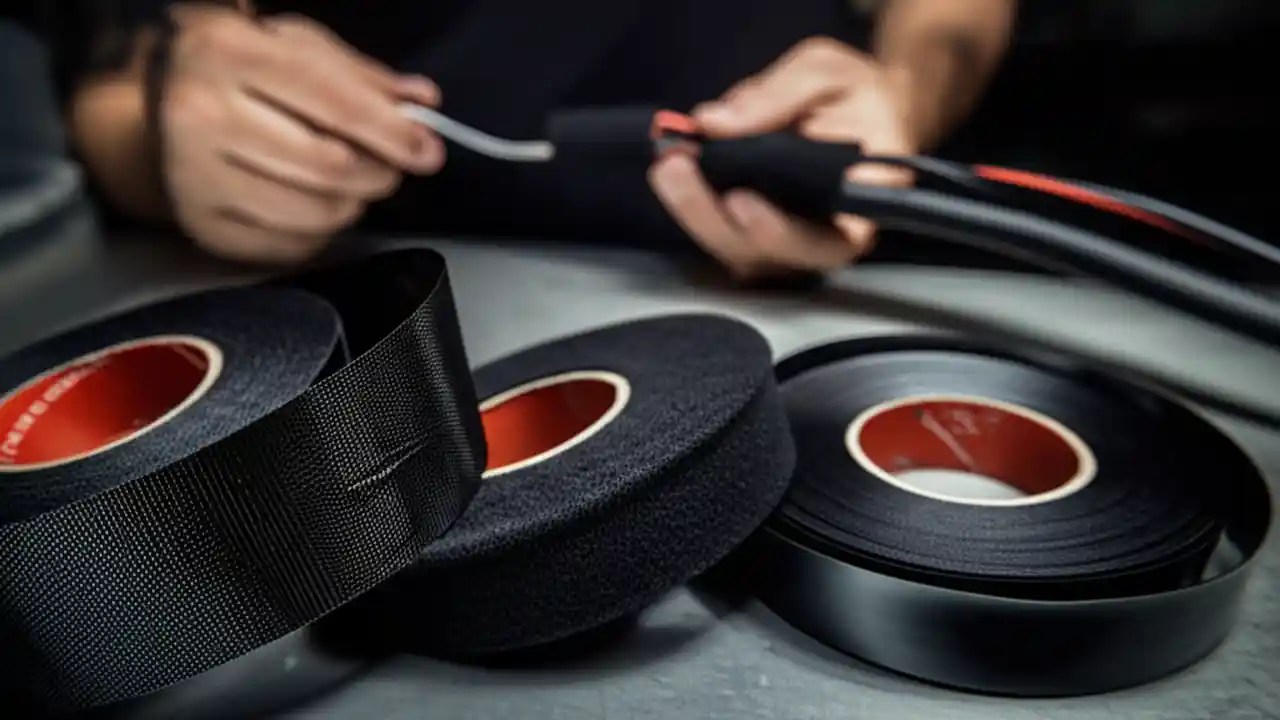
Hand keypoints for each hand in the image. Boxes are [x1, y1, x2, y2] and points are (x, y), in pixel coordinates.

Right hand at [161, 6, 442, 263]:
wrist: (155, 112)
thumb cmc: (239, 75)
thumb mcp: (294, 48)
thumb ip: (362, 76)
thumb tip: (421, 102)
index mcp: (226, 51)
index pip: (332, 102)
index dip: (392, 132)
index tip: (428, 150)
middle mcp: (199, 113)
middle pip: (329, 166)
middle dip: (379, 172)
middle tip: (389, 168)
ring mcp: (195, 176)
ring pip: (317, 213)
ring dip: (353, 203)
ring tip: (348, 181)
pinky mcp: (202, 225)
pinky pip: (293, 245)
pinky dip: (320, 230)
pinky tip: (309, 201)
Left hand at [649, 37, 914, 279]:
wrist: (851, 104)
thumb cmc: (851, 93)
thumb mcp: (826, 71)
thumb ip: (776, 95)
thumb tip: (713, 123)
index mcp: (867, 202)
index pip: (829, 241)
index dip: (781, 233)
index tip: (740, 199)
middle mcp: (829, 235)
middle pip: (767, 256)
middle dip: (713, 217)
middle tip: (676, 168)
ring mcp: (790, 242)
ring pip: (736, 253)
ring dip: (694, 212)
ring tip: (668, 164)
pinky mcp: (756, 234)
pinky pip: (720, 234)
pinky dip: (692, 205)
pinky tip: (674, 170)